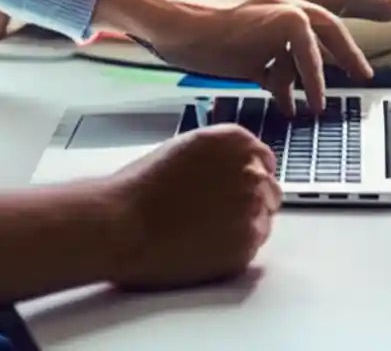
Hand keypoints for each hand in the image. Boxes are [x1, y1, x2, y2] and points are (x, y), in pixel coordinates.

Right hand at [93, 0, 390, 114]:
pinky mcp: (276, 21)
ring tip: (360, 81)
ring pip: (327, 31)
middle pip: (339, 4)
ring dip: (344, 60)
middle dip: (371, 10)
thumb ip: (275, 65)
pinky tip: (309, 103)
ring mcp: (282, 5)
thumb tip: (291, 92)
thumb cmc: (201, 37)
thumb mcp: (247, 53)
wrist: (172, 23)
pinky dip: (310, 80)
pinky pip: (306, 53)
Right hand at [111, 125, 280, 289]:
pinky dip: (233, 248)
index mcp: (235, 142)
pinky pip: (251, 246)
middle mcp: (251, 171)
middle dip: (249, 200)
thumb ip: (220, 154)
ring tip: (203, 230)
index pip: (264, 158)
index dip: (250, 175)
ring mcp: (252, 208)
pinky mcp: (247, 244)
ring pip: (263, 219)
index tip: (239, 186)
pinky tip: (202, 245)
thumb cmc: (140, 189)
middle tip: (217, 214)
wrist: (120, 225)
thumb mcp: (184, 149)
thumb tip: (238, 167)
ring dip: (243, 224)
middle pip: (269, 189)